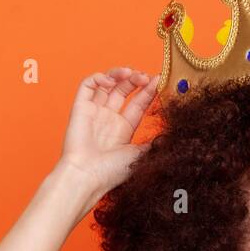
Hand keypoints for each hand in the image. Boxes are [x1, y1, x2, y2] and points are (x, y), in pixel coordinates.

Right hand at [57, 67, 157, 209]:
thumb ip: (153, 144)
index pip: (139, 103)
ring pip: (107, 84)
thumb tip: (170, 137)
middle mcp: (110, 118)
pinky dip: (98, 77)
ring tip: (130, 73)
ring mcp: (95, 112)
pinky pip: (87, 86)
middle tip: (145, 76)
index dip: (149, 90)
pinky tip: (110, 81)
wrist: (87, 176)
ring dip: (119, 74)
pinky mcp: (80, 108)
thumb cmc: (111, 172)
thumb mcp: (139, 156)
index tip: (160, 80)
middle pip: (124, 90)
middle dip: (136, 80)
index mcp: (124, 129)